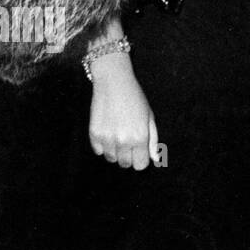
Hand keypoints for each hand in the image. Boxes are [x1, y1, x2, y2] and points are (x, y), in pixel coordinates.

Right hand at [88, 53, 158, 170]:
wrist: (114, 84)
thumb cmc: (135, 99)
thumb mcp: (149, 117)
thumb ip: (152, 140)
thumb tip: (155, 158)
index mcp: (140, 137)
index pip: (140, 165)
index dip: (141, 159)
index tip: (139, 150)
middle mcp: (123, 141)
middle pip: (125, 164)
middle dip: (129, 156)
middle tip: (129, 140)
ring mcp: (107, 139)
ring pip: (111, 158)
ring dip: (115, 151)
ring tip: (118, 133)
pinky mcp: (94, 135)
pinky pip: (99, 151)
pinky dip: (103, 145)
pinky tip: (108, 130)